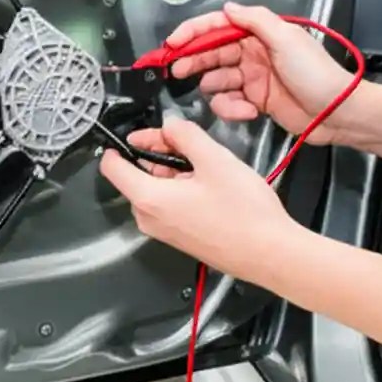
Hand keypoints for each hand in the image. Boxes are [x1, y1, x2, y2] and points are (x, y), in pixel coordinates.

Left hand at [99, 118, 305, 281]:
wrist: (271, 255)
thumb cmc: (244, 211)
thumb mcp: (214, 159)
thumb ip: (185, 134)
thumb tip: (169, 125)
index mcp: (147, 198)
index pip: (111, 167)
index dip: (124, 145)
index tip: (146, 134)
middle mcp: (147, 219)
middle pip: (136, 175)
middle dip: (158, 155)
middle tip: (189, 145)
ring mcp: (162, 232)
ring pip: (154, 190)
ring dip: (173, 172)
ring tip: (206, 169)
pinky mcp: (178, 238)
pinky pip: (167, 206)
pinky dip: (181, 191)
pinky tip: (209, 188)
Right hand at [168, 2, 358, 144]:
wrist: (338, 112)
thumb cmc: (318, 74)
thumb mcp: (287, 38)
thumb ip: (255, 19)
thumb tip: (228, 8)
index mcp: (260, 34)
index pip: (218, 27)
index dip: (193, 33)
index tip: (173, 43)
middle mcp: (253, 54)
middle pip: (211, 53)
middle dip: (193, 60)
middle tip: (178, 70)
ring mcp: (252, 79)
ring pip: (216, 80)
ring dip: (217, 89)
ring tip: (233, 96)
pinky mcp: (254, 101)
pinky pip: (228, 102)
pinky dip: (232, 108)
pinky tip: (249, 111)